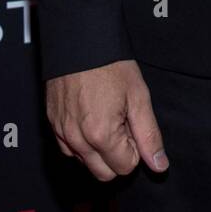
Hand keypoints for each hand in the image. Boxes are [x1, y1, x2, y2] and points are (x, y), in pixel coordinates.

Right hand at [46, 59, 168, 181]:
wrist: (79, 39)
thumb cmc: (110, 64)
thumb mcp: (139, 97)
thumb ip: (149, 135)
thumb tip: (159, 165)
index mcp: (101, 134)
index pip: (125, 168)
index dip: (134, 149)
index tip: (132, 125)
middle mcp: (77, 139)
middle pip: (103, 173)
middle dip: (117, 155)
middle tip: (121, 123)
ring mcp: (61, 132)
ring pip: (85, 161)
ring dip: (99, 149)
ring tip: (105, 115)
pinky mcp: (52, 123)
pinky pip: (68, 148)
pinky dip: (81, 141)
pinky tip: (90, 115)